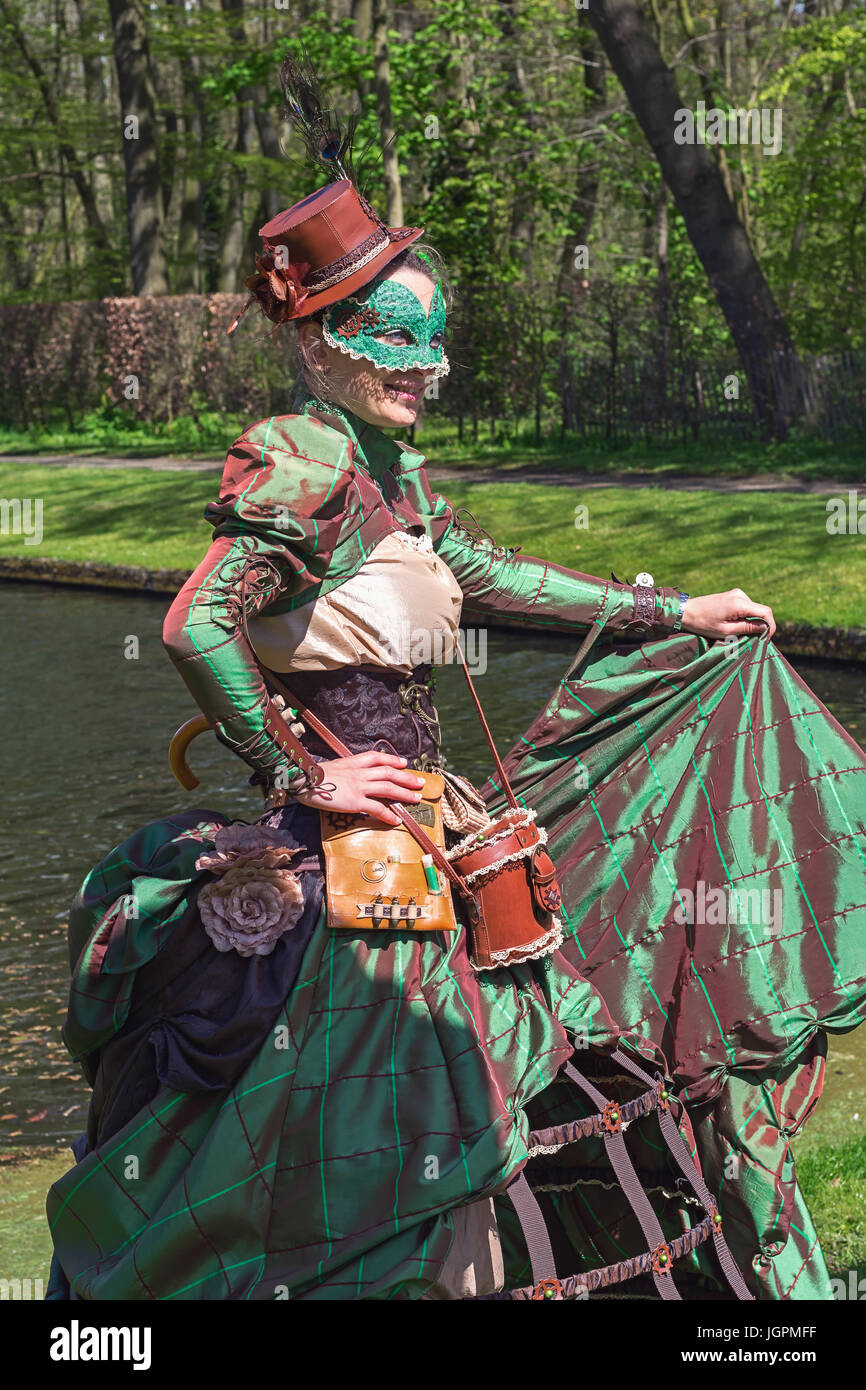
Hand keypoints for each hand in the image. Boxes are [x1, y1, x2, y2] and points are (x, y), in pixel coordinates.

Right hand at [295, 750, 426, 826]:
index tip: (404, 763)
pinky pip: (377, 808)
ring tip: (416, 799)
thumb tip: (349, 773)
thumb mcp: (332, 766)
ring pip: (388, 789)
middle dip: (407, 778)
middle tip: (420, 782)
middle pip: (389, 773)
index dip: (393, 760)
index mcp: (353, 762)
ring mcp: (359, 787)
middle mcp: (360, 773)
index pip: (378, 758)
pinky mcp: (355, 802)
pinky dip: (389, 815)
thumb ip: (345, 769)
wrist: (304, 780)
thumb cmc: (313, 776)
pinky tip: (397, 820)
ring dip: (404, 794)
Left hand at [681, 590, 775, 640]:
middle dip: (761, 626)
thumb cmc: (703, 623)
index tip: (766, 639)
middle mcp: (740, 595)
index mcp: (739, 603)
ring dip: (752, 622)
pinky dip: (746, 617)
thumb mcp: (725, 631)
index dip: (770, 626)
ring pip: (754, 610)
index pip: (766, 612)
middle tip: (754, 640)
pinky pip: (746, 607)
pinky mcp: (733, 595)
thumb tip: (765, 628)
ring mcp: (736, 594)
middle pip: (761, 611)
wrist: (686, 611)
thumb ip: (747, 629)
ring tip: (741, 634)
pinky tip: (736, 625)